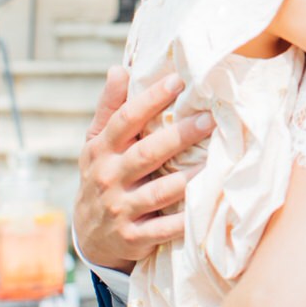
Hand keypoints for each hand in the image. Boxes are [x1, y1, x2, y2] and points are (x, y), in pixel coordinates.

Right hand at [73, 68, 213, 271]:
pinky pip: (164, 228)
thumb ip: (110, 109)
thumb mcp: (96, 143)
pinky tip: (208, 206)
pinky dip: (185, 221)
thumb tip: (119, 68)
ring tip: (216, 161)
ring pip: (160, 191)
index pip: (125, 120)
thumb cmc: (103, 176)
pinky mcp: (134, 237)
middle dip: (178, 136)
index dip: (150, 99)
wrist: (89, 235)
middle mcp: (108, 178)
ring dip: (188, 178)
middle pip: (146, 154)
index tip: (178, 80)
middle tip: (209, 119)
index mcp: (101, 150)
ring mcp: (120, 209)